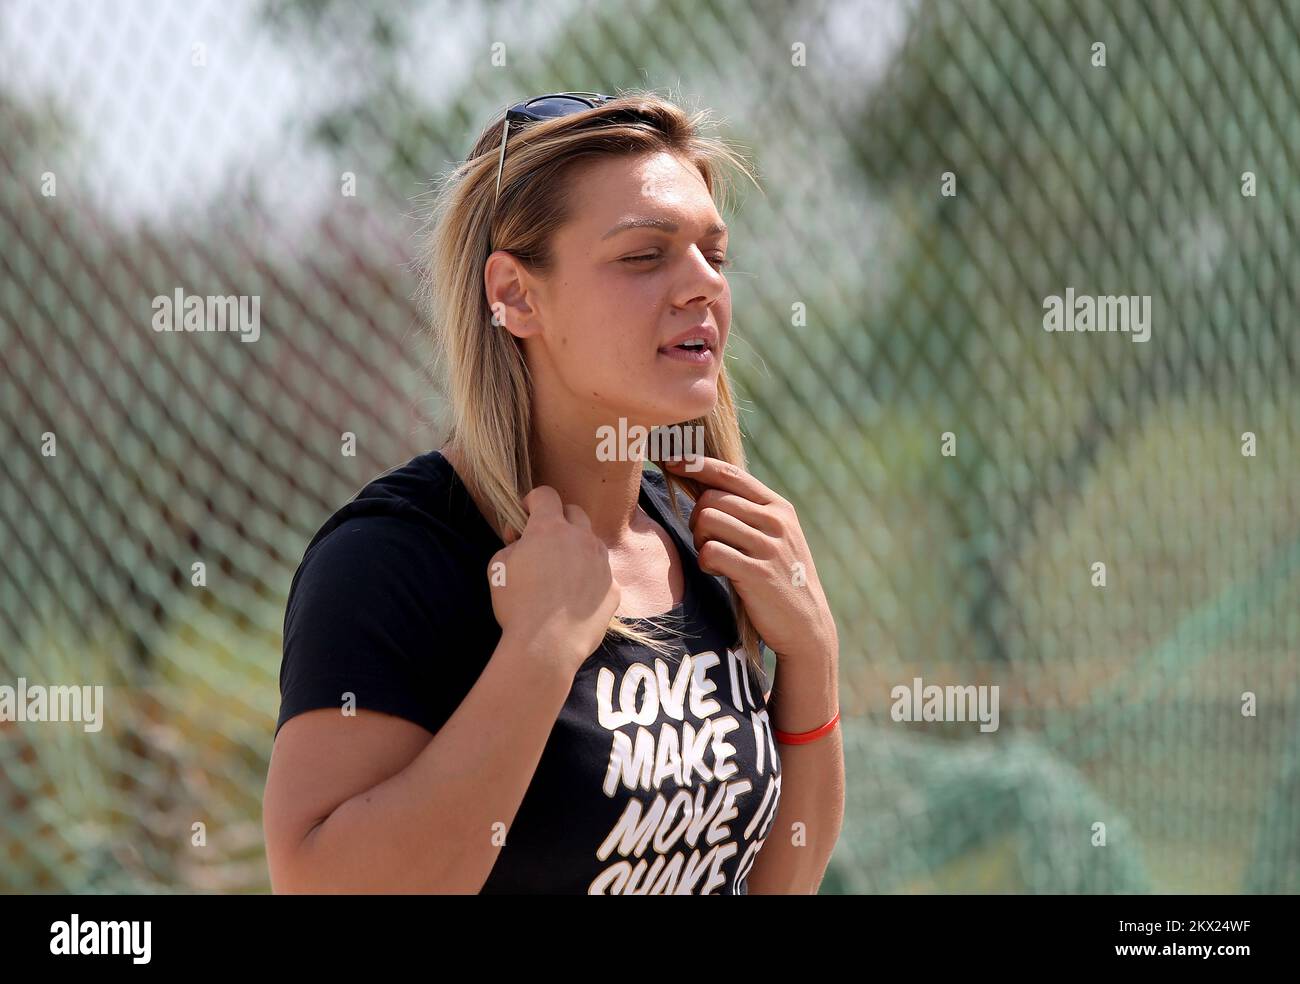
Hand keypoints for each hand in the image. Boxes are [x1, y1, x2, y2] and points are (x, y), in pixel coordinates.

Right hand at [487, 485, 621, 673]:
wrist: (547, 645)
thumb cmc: (517, 604)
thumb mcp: (498, 566)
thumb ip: (514, 543)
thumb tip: (523, 541)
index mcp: (550, 528)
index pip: (546, 495)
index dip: (532, 501)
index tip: (524, 517)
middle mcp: (582, 539)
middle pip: (574, 512)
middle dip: (558, 520)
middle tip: (543, 543)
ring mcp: (602, 563)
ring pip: (591, 543)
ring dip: (576, 550)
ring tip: (560, 574)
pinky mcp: (613, 588)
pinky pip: (601, 575)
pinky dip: (589, 580)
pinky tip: (574, 599)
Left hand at [661, 455, 837, 664]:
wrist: (806, 624)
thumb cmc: (781, 577)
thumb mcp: (776, 537)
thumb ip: (749, 512)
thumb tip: (703, 486)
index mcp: (779, 507)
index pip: (730, 473)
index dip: (696, 465)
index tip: (673, 462)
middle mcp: (776, 522)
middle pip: (711, 499)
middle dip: (697, 518)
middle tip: (706, 539)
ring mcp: (768, 547)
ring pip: (707, 521)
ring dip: (701, 540)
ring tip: (715, 557)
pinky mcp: (757, 574)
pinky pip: (710, 552)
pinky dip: (706, 562)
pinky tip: (719, 571)